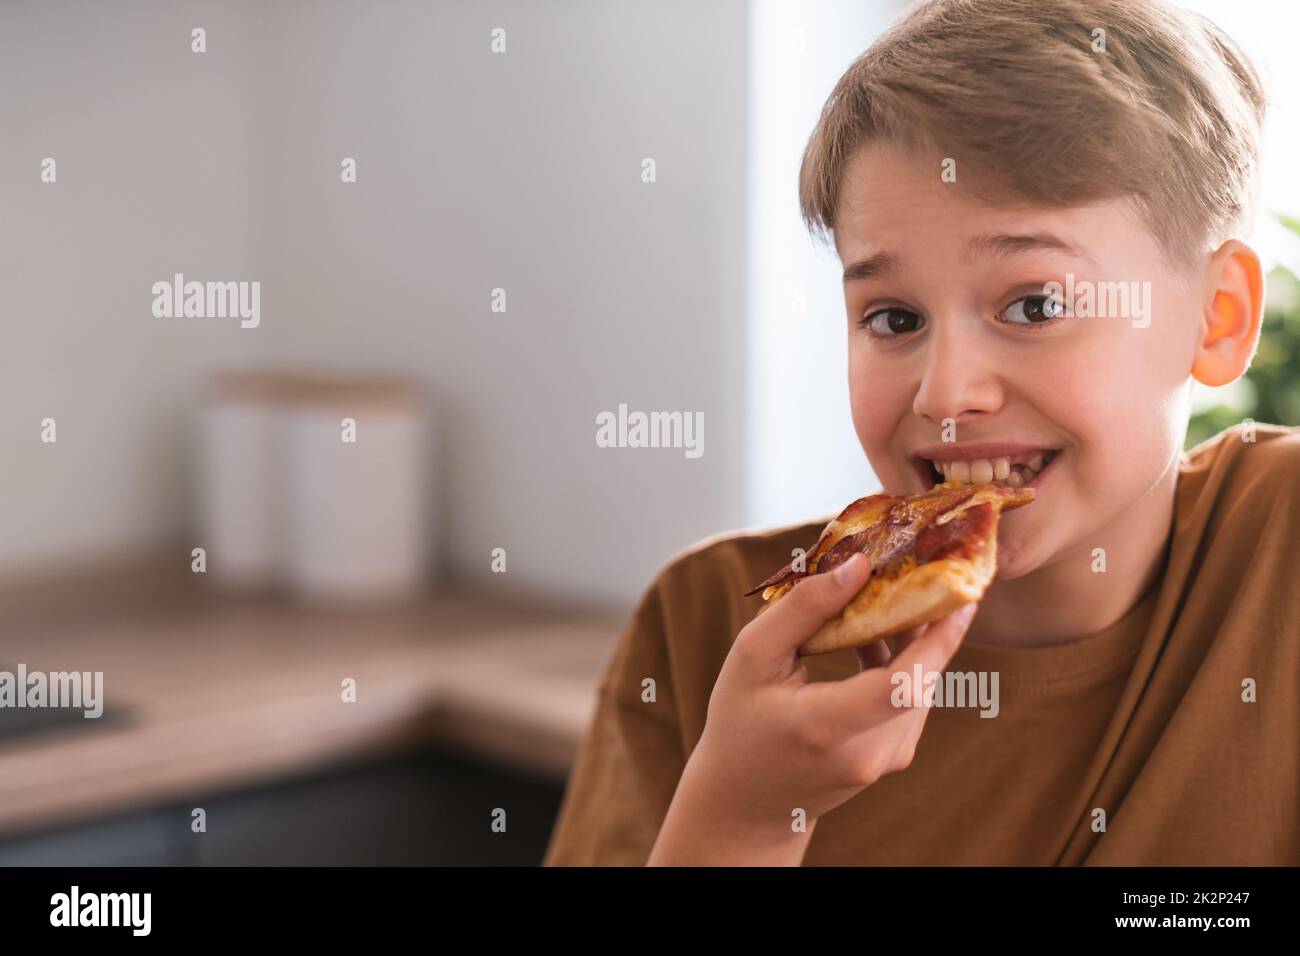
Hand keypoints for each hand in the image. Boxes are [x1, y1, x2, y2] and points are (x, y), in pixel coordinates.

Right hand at [647, 553, 976, 864]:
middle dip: (930, 624)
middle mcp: (866, 753)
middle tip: (925, 572)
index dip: (938, 641)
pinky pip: (910, 701)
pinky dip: (902, 665)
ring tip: (890, 597)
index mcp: (826, 726)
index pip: (901, 685)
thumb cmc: (740, 721)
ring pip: (920, 688)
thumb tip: (860, 566)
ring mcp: (884, 762)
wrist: (746, 803)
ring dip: (914, 641)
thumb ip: (804, 608)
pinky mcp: (891, 760)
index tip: (961, 598)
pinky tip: (873, 637)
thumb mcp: (753, 655)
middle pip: (920, 679)